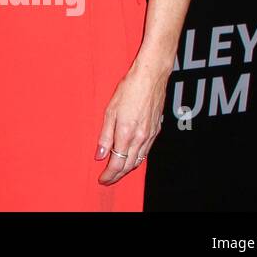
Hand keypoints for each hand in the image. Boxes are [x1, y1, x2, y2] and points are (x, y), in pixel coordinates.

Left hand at [95, 62, 167, 184]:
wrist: (151, 78)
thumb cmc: (129, 89)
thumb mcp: (110, 110)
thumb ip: (105, 135)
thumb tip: (100, 154)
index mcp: (127, 133)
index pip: (117, 163)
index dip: (109, 174)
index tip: (102, 179)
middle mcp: (140, 138)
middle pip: (129, 165)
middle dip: (117, 175)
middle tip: (107, 179)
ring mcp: (150, 135)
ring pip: (138, 160)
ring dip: (127, 168)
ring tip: (117, 171)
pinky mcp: (156, 131)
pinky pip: (146, 152)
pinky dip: (137, 159)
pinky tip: (131, 158)